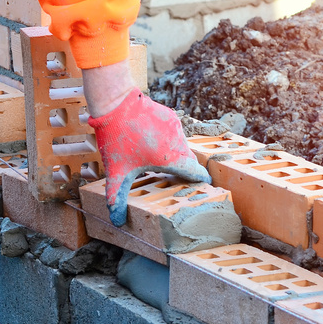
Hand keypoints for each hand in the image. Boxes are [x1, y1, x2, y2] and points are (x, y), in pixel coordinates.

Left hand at [85, 64, 209, 225]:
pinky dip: (168, 140)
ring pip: (181, 146)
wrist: (115, 102)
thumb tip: (118, 221)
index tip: (207, 185)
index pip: (196, 173)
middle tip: (175, 178)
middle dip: (184, 170)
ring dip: (174, 154)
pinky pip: (175, 133)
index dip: (201, 180)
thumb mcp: (116, 171)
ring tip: (157, 160)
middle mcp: (178, 142)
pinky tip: (152, 142)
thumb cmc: (117, 138)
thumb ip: (117, 198)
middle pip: (188, 160)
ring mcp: (176, 127)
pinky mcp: (171, 116)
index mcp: (171, 158)